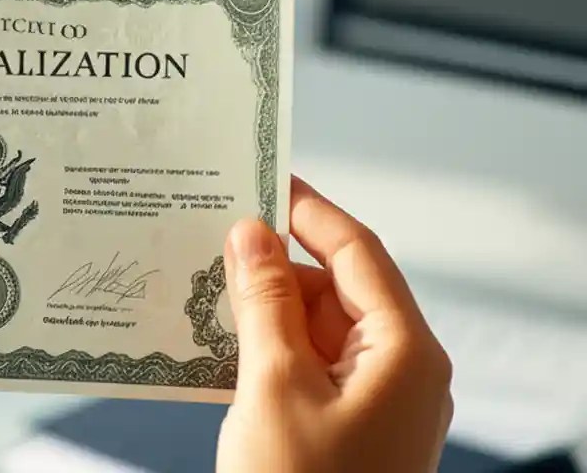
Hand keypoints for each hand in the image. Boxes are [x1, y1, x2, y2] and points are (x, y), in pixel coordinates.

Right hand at [217, 177, 452, 472]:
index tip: (261, 178)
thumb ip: (264, 301)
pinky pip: (308, 367)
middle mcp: (401, 371)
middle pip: (337, 289)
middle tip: (210, 235)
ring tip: (201, 288)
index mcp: (405, 351)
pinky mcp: (346, 429)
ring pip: (317, 328)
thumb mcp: (273, 385)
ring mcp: (375, 403)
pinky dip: (265, 348)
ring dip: (262, 308)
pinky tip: (216, 340)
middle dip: (274, 263)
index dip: (307, 210)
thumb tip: (250, 235)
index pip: (358, 251)